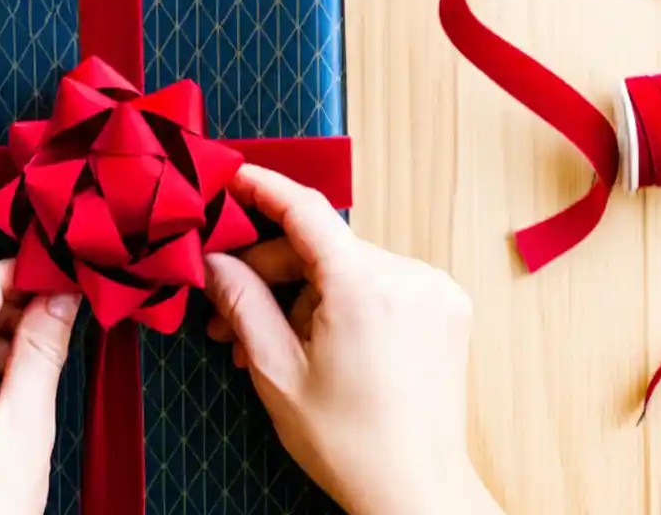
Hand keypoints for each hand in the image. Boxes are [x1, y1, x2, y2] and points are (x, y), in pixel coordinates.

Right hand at [204, 166, 502, 514]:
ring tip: (269, 342)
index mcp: (364, 287)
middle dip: (270, 273)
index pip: (305, 211)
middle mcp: (408, 276)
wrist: (415, 491)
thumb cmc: (347, 443)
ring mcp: (434, 289)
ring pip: (349, 267)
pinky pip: (380, 283)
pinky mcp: (446, 307)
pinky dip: (343, 300)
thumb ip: (241, 303)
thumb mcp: (276, 372)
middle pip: (323, 247)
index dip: (263, 188)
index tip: (232, 177)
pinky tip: (316, 339)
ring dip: (304, 293)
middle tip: (226, 314)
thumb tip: (213, 260)